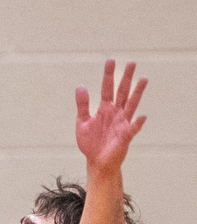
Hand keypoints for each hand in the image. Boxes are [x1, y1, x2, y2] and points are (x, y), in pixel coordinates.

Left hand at [75, 60, 146, 174]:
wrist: (96, 161)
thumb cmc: (91, 142)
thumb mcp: (82, 122)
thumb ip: (82, 106)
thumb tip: (80, 87)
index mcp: (105, 108)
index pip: (107, 88)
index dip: (109, 75)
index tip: (111, 61)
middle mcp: (116, 112)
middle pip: (122, 92)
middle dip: (126, 78)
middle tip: (132, 63)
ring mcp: (122, 123)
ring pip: (131, 105)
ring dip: (137, 93)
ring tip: (143, 79)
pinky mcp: (125, 136)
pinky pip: (133, 128)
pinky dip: (137, 123)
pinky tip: (142, 116)